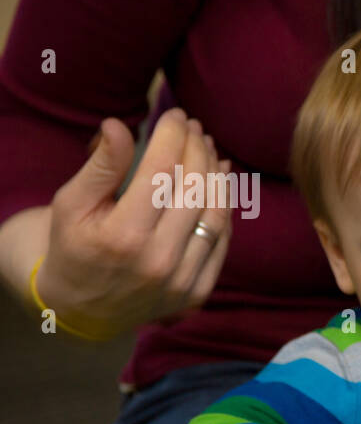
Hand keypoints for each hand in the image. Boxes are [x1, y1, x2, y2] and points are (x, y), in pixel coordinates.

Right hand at [34, 108, 232, 338]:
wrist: (81, 309)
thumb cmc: (74, 245)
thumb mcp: (72, 204)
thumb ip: (100, 166)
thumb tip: (119, 125)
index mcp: (122, 236)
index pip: (161, 172)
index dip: (172, 137)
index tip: (175, 115)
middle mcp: (158, 260)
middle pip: (193, 189)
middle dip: (197, 150)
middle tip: (194, 126)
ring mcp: (182, 280)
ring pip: (215, 214)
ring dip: (217, 175)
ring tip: (208, 147)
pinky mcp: (198, 292)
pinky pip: (221, 240)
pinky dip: (225, 206)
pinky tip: (220, 180)